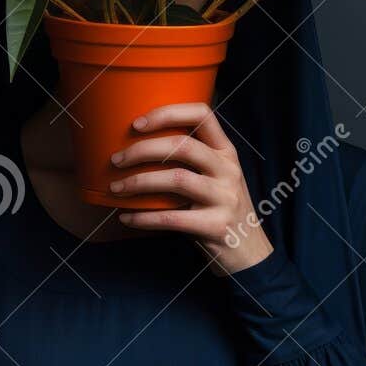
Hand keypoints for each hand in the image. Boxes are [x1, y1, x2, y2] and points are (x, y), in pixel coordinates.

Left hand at [109, 103, 272, 274]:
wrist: (250, 253)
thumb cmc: (220, 209)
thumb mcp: (216, 177)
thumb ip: (190, 160)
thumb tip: (136, 146)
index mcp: (226, 152)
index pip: (202, 115)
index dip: (167, 113)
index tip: (136, 124)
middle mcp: (228, 170)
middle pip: (183, 145)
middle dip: (142, 149)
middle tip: (116, 160)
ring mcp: (225, 198)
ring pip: (176, 179)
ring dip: (139, 182)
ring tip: (116, 188)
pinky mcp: (216, 226)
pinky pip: (172, 218)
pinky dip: (144, 217)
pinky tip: (127, 217)